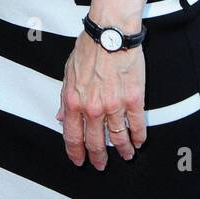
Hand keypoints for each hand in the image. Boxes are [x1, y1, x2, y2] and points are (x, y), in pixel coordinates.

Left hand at [56, 31, 146, 168]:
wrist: (110, 33)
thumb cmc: (89, 48)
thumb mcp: (68, 73)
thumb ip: (64, 98)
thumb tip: (60, 117)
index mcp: (73, 101)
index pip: (72, 136)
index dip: (76, 152)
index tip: (80, 160)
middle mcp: (93, 108)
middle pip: (96, 142)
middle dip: (98, 157)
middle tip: (102, 164)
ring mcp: (114, 106)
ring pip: (119, 138)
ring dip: (123, 151)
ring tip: (126, 156)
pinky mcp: (133, 100)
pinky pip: (137, 125)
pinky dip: (139, 137)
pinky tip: (139, 142)